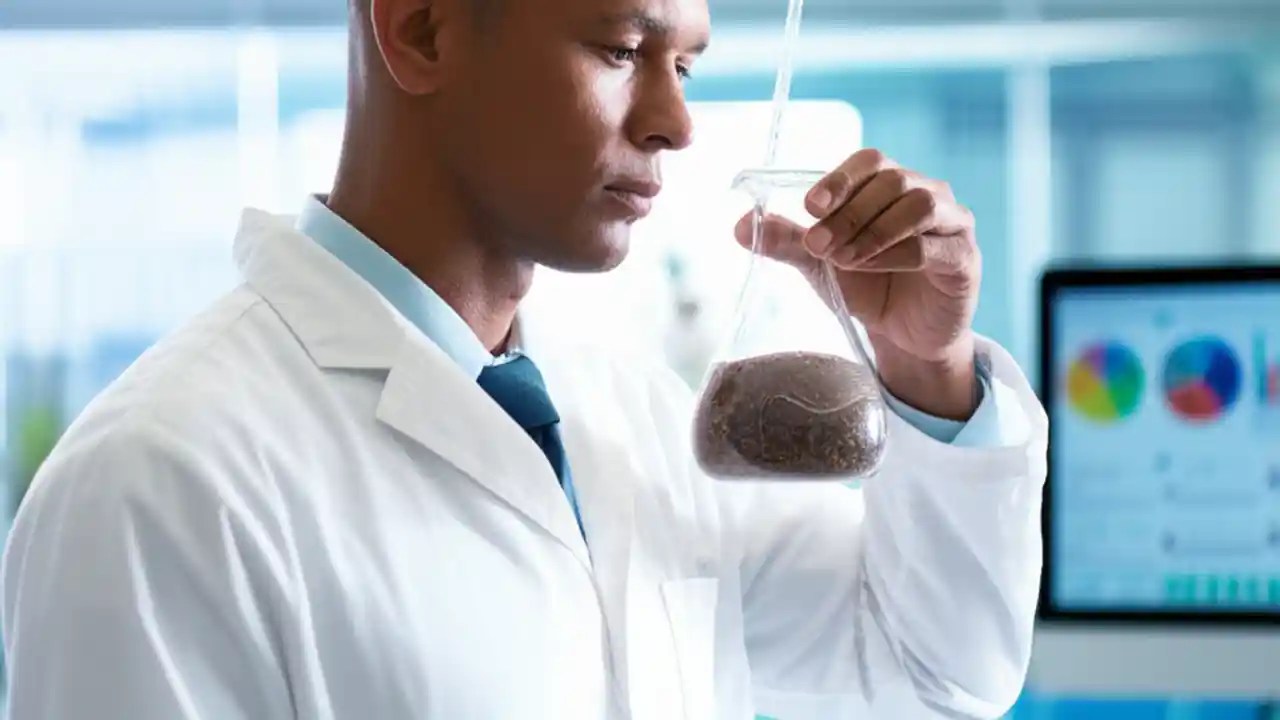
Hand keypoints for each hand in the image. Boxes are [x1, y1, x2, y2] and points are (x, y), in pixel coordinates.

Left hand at [734, 149, 980, 419]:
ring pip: (918, 206)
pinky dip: (894, 256)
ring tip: (841, 258)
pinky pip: (931, 247)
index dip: (839, 179)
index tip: (809, 206)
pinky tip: (868, 270)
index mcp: (890, 185)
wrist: (902, 335)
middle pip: (892, 181)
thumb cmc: (866, 287)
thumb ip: (788, 242)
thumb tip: (740, 226)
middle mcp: (926, 194)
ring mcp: (951, 223)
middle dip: (848, 213)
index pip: (870, 161)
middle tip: (817, 244)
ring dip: (873, 230)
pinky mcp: (963, 258)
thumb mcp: (820, 264)